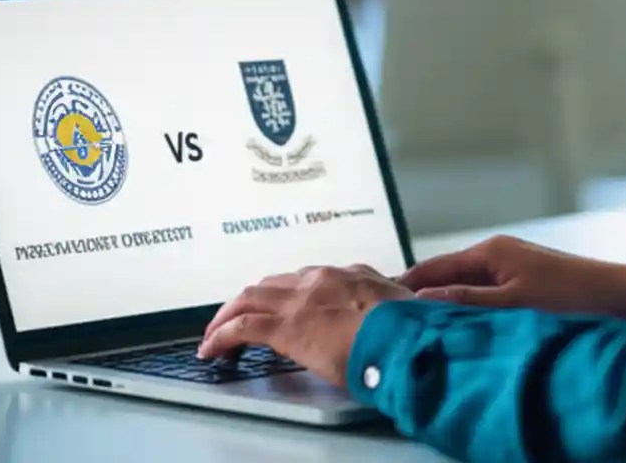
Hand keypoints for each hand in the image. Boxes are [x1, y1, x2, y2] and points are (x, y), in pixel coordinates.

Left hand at [198, 265, 412, 385]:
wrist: (405, 336)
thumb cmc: (413, 329)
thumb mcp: (407, 311)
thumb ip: (393, 308)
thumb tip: (399, 316)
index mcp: (352, 275)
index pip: (310, 279)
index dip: (291, 294)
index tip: (286, 306)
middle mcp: (321, 280)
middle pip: (273, 284)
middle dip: (253, 299)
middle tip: (240, 317)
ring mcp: (300, 301)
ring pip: (250, 298)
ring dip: (228, 315)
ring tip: (216, 333)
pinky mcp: (286, 327)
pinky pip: (242, 327)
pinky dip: (221, 335)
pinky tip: (212, 349)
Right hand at [401, 236, 625, 316]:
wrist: (617, 298)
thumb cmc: (569, 296)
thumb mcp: (512, 302)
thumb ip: (466, 300)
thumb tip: (423, 300)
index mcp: (490, 251)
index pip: (433, 266)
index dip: (406, 283)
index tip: (380, 300)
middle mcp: (497, 253)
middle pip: (447, 274)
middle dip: (422, 294)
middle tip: (394, 318)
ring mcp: (511, 267)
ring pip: (465, 285)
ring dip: (446, 303)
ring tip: (421, 326)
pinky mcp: (523, 283)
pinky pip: (484, 293)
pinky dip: (468, 307)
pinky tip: (461, 326)